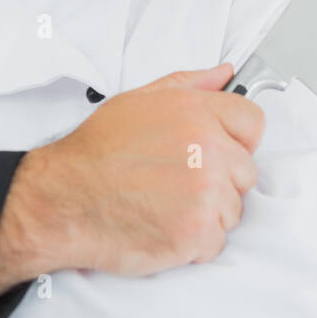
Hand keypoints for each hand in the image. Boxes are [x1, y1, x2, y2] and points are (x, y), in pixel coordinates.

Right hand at [26, 62, 265, 276]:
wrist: (63, 201)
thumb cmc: (96, 154)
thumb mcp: (138, 101)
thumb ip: (189, 84)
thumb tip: (225, 74)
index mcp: (196, 112)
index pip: (253, 123)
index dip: (236, 141)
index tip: (217, 153)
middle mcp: (208, 149)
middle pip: (246, 172)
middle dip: (218, 182)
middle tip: (176, 184)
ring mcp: (205, 193)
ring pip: (233, 210)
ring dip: (206, 214)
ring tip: (164, 206)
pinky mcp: (197, 232)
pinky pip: (216, 242)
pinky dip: (193, 244)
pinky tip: (163, 227)